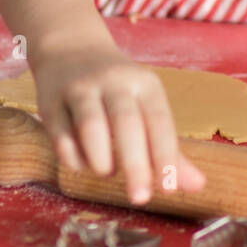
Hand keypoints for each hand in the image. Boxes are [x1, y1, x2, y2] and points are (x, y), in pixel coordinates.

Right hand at [30, 44, 205, 203]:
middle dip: (135, 164)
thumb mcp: (147, 108)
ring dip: (100, 159)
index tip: (170, 189)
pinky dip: (73, 158)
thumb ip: (168, 149)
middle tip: (139, 198)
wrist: (71, 49)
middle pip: (126, 123)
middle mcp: (114, 82)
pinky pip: (61, 136)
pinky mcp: (51, 100)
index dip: (165, 155)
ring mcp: (81, 89)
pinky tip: (82, 164)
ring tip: (107, 173)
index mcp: (144, 84)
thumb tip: (196, 186)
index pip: (159, 120)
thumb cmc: (118, 89)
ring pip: (91, 126)